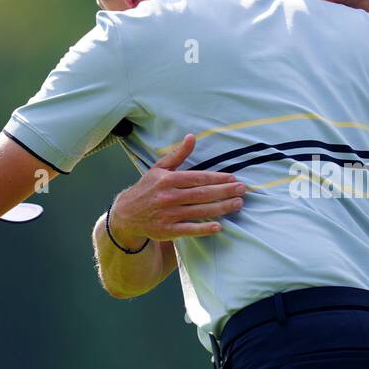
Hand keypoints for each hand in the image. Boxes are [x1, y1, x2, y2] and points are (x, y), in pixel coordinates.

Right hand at [107, 134, 245, 243]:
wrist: (126, 215)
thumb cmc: (147, 189)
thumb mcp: (158, 168)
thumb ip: (177, 155)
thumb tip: (192, 137)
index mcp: (168, 179)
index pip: (198, 178)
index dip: (218, 178)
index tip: (233, 178)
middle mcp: (168, 197)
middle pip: (202, 194)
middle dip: (225, 192)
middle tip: (243, 190)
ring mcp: (168, 215)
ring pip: (200, 211)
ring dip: (221, 208)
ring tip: (238, 204)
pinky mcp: (167, 231)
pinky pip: (189, 229)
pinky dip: (204, 229)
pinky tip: (218, 226)